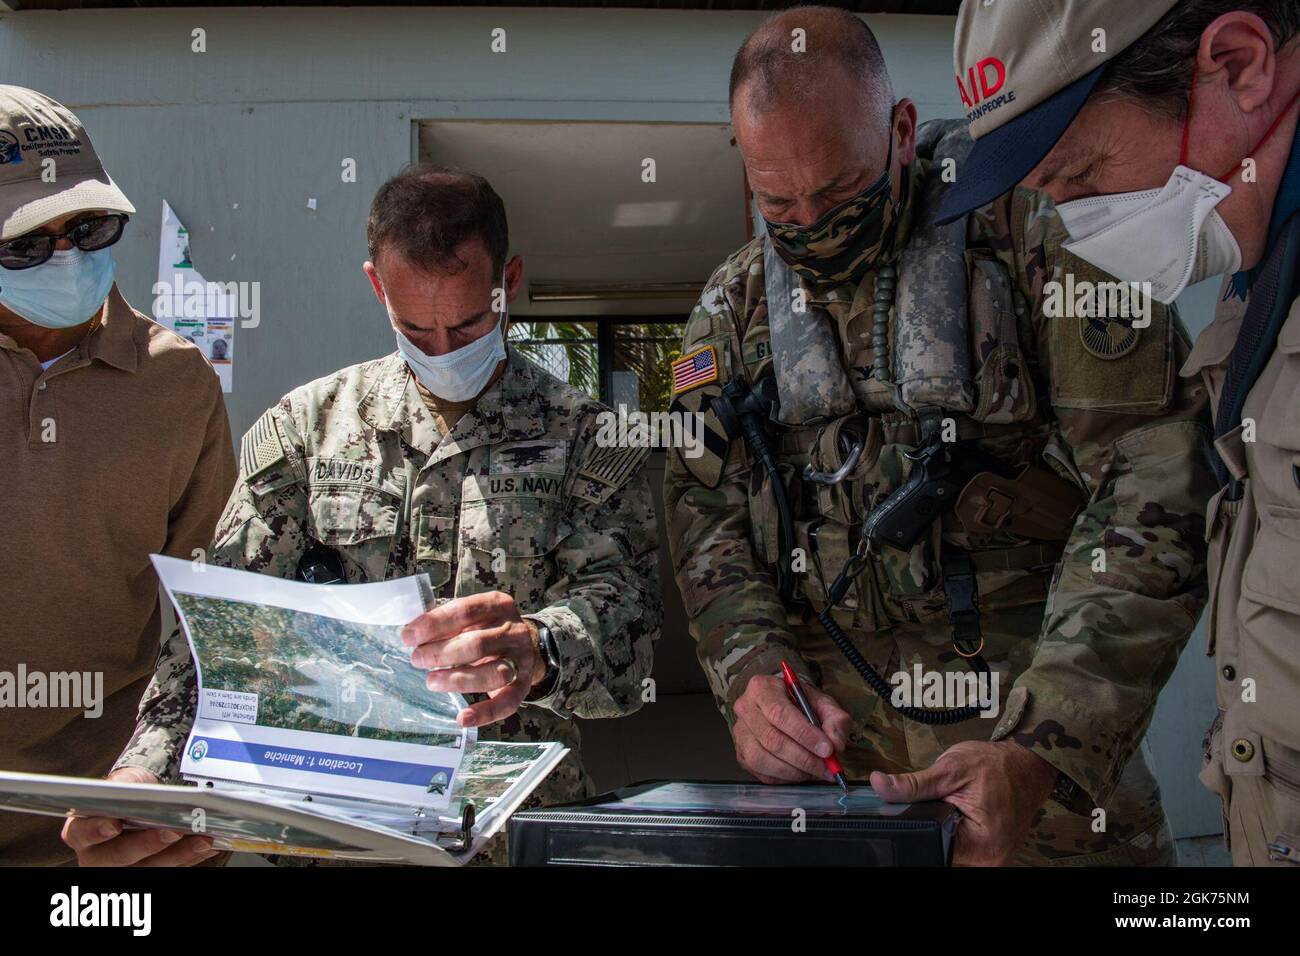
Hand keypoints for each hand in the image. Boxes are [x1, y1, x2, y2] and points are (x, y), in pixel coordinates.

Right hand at [62, 767, 218, 866]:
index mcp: (81, 830)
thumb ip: (123, 786)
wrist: (146, 801)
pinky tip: (207, 844)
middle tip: (173, 830)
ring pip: (149, 868)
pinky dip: (191, 857)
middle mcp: (98, 856)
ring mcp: (125, 868)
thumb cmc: (130, 791)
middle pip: (119, 856)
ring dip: (178, 854)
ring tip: (202, 838)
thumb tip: (132, 791)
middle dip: (148, 844)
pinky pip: (170, 870)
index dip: (96, 830)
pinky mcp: (150, 871)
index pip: (82, 833)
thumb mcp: (124, 781)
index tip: (114, 824)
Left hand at [403, 591, 545, 728]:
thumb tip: (411, 634)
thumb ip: (446, 622)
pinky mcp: (523, 685)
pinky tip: (462, 717)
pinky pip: (506, 702)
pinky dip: (485, 713)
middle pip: (477, 644)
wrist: (523, 644)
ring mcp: (521, 659)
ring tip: (432, 681)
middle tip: (417, 659)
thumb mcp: (471, 616)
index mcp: (498, 605)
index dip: (434, 624)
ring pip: (492, 672)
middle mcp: (514, 630)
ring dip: (458, 680)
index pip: (465, 610)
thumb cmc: (485, 629)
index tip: (409, 636)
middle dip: (441, 653)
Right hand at [731, 673, 852, 783]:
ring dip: (794, 771)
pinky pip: (760, 773)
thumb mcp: (823, 702)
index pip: (780, 713)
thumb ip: (835, 719)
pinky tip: (801, 773)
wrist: (784, 706)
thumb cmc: (801, 703)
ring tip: (816, 771)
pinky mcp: (741, 754)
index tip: (827, 749)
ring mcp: (740, 733)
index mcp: (762, 688)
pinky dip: (785, 778)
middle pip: (771, 739)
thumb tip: (836, 743)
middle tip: (827, 767)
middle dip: (803, 758)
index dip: (805, 734)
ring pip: (762, 759)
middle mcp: (745, 708)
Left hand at [871, 740, 1057, 865]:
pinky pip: (958, 848)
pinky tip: (954, 815)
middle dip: (928, 831)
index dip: (914, 834)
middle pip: (937, 852)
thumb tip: (880, 785)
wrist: (1026, 766)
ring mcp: (988, 859)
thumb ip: (914, 785)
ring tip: (949, 808)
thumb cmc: (997, 767)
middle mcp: (987, 860)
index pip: (931, 850)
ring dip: (940, 832)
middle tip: (938, 806)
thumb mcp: (951, 770)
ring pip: (945, 850)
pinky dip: (951, 832)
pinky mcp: (986, 853)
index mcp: (980, 846)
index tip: (911, 815)